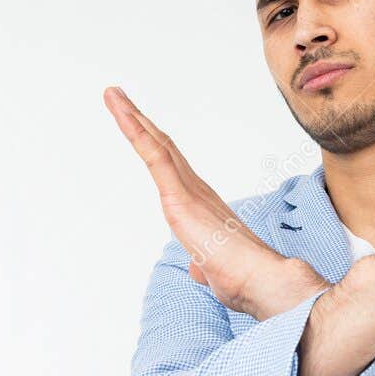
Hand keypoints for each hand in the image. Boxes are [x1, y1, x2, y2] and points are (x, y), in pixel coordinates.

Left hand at [103, 86, 323, 318]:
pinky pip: (154, 157)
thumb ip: (204, 265)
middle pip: (162, 146)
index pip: (172, 167)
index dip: (155, 143)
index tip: (140, 123)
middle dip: (139, 121)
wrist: (262, 281)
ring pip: (155, 144)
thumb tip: (199, 269)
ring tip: (112, 94)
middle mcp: (197, 189)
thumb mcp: (214, 272)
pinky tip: (123, 115)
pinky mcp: (180, 197)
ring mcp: (189, 190)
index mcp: (202, 204)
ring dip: (131, 118)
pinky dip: (136, 133)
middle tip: (118, 96)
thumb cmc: (245, 280)